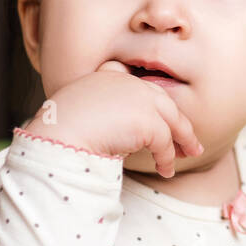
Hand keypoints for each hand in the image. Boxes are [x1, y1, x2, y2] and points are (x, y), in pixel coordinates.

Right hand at [20, 60, 203, 177]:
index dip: (153, 100)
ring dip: (181, 141)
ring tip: (188, 155)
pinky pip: (164, 142)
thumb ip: (103, 112)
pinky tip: (165, 170)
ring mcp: (140, 98)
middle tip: (188, 140)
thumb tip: (119, 134)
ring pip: (171, 121)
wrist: (56, 138)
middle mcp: (127, 82)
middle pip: (163, 102)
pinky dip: (166, 158)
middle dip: (178, 122)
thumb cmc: (59, 132)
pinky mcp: (147, 120)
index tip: (163, 113)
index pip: (139, 85)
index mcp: (108, 76)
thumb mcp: (80, 112)